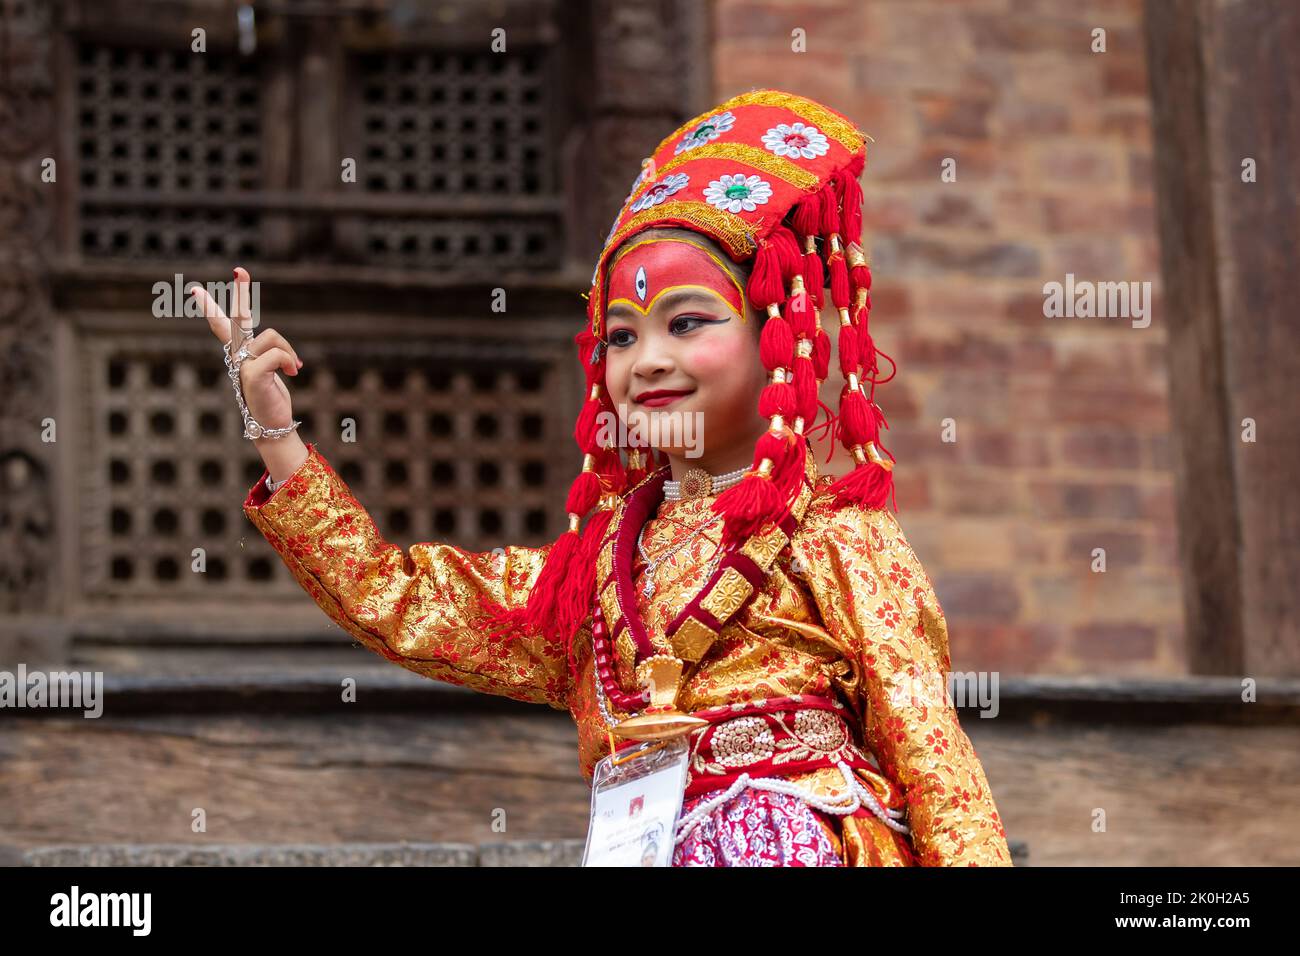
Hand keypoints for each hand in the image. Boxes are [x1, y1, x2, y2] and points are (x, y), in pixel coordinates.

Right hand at [196, 266, 300, 435]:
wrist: (272, 427)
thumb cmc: (271, 400)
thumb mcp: (271, 374)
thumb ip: (271, 356)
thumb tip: (285, 353)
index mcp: (239, 353)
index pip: (223, 326)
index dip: (211, 307)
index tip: (195, 290)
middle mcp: (236, 356)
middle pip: (237, 319)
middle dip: (240, 293)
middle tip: (240, 269)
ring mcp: (241, 365)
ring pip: (270, 338)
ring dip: (288, 350)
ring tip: (293, 368)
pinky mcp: (251, 375)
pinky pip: (277, 355)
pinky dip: (289, 361)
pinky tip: (293, 373)